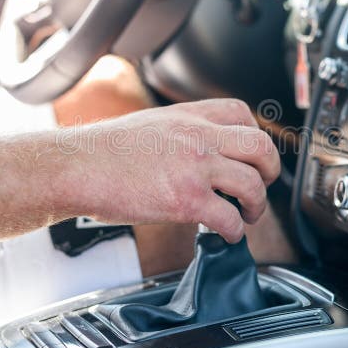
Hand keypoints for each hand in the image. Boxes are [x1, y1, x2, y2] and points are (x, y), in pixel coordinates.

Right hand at [55, 99, 280, 242]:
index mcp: (188, 116)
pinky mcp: (187, 200)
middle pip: (261, 147)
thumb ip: (181, 132)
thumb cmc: (103, 150)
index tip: (252, 154)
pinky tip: (227, 234)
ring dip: (258, 205)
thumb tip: (198, 151)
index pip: (242, 114)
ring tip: (249, 215)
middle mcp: (198, 137)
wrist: (77, 167)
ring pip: (253, 184)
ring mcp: (196, 168)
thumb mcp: (150, 123)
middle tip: (264, 185)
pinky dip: (236, 231)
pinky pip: (230, 218)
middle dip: (271, 171)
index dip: (255, 135)